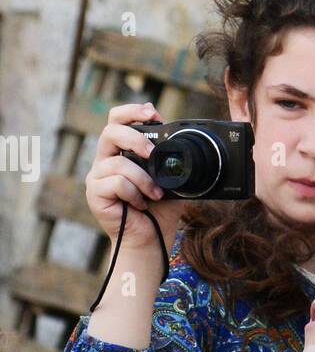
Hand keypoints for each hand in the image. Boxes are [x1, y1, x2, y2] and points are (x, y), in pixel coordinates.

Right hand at [86, 101, 183, 251]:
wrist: (150, 240)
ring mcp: (97, 176)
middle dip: (135, 139)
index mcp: (121, 152)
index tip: (152, 113)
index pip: (116, 120)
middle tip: (153, 154)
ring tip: (155, 194)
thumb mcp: (170, 179)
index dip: (132, 111)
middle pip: (110, 131)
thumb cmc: (159, 210)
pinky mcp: (94, 193)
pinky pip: (116, 183)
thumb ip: (170, 160)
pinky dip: (134, 194)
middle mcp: (105, 160)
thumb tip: (183, 143)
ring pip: (118, 164)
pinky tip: (140, 204)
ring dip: (143, 179)